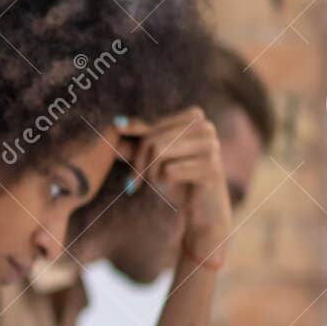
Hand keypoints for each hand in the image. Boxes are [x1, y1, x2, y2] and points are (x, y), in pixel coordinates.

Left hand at [117, 107, 231, 266]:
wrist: (202, 209)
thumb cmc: (177, 180)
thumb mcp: (152, 159)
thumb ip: (134, 143)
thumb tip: (115, 125)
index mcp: (194, 117)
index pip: (150, 129)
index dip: (136, 150)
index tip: (133, 168)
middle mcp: (206, 127)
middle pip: (153, 140)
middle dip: (140, 163)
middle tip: (136, 181)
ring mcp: (212, 146)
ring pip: (159, 151)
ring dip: (151, 173)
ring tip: (159, 182)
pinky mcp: (211, 168)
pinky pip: (170, 171)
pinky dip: (165, 182)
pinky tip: (176, 187)